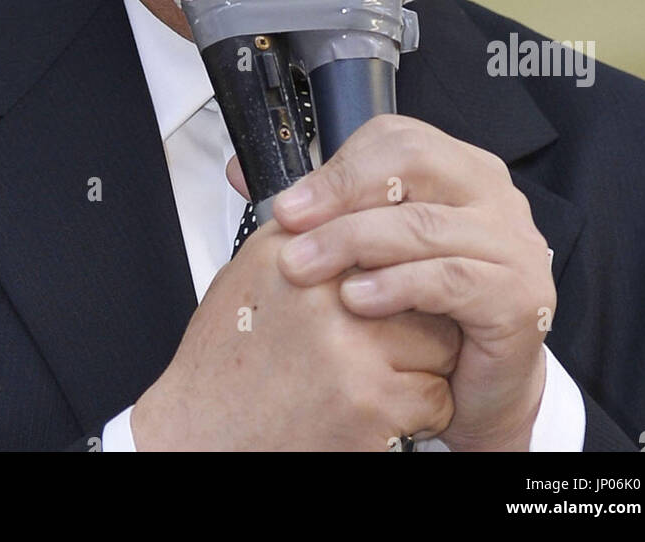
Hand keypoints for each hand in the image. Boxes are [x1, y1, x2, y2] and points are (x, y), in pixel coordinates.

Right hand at [130, 209, 459, 451]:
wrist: (204, 437)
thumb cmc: (227, 365)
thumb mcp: (251, 277)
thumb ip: (304, 238)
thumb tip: (354, 206)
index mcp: (294, 252)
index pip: (383, 229)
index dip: (402, 254)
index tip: (408, 266)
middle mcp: (322, 292)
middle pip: (421, 280)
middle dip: (419, 311)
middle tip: (393, 333)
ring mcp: (350, 348)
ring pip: (441, 340)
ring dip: (424, 363)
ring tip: (379, 374)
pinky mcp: (370, 403)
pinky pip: (436, 397)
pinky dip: (417, 412)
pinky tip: (376, 411)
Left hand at [269, 114, 552, 450]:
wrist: (475, 388)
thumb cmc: (424, 313)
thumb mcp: (367, 251)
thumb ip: (317, 208)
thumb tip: (244, 173)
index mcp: (459, 168)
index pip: (397, 138)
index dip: (336, 168)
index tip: (289, 205)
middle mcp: (492, 194)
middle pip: (414, 165)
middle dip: (341, 196)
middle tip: (291, 230)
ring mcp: (514, 241)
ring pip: (423, 224)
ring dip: (353, 243)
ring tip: (306, 267)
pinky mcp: (521, 294)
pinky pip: (451, 278)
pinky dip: (397, 285)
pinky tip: (357, 299)